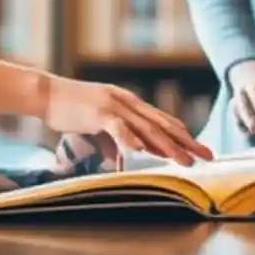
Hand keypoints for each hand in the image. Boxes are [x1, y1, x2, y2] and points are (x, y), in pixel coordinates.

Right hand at [41, 76, 211, 165]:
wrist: (47, 94)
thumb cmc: (73, 110)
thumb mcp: (101, 125)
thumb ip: (117, 139)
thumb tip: (128, 157)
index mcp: (132, 105)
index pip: (165, 122)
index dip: (184, 136)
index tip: (201, 149)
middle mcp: (129, 103)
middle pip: (164, 125)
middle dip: (187, 142)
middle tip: (207, 156)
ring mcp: (115, 106)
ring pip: (147, 128)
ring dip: (167, 146)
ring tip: (183, 160)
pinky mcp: (98, 113)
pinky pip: (118, 127)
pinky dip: (130, 139)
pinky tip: (142, 151)